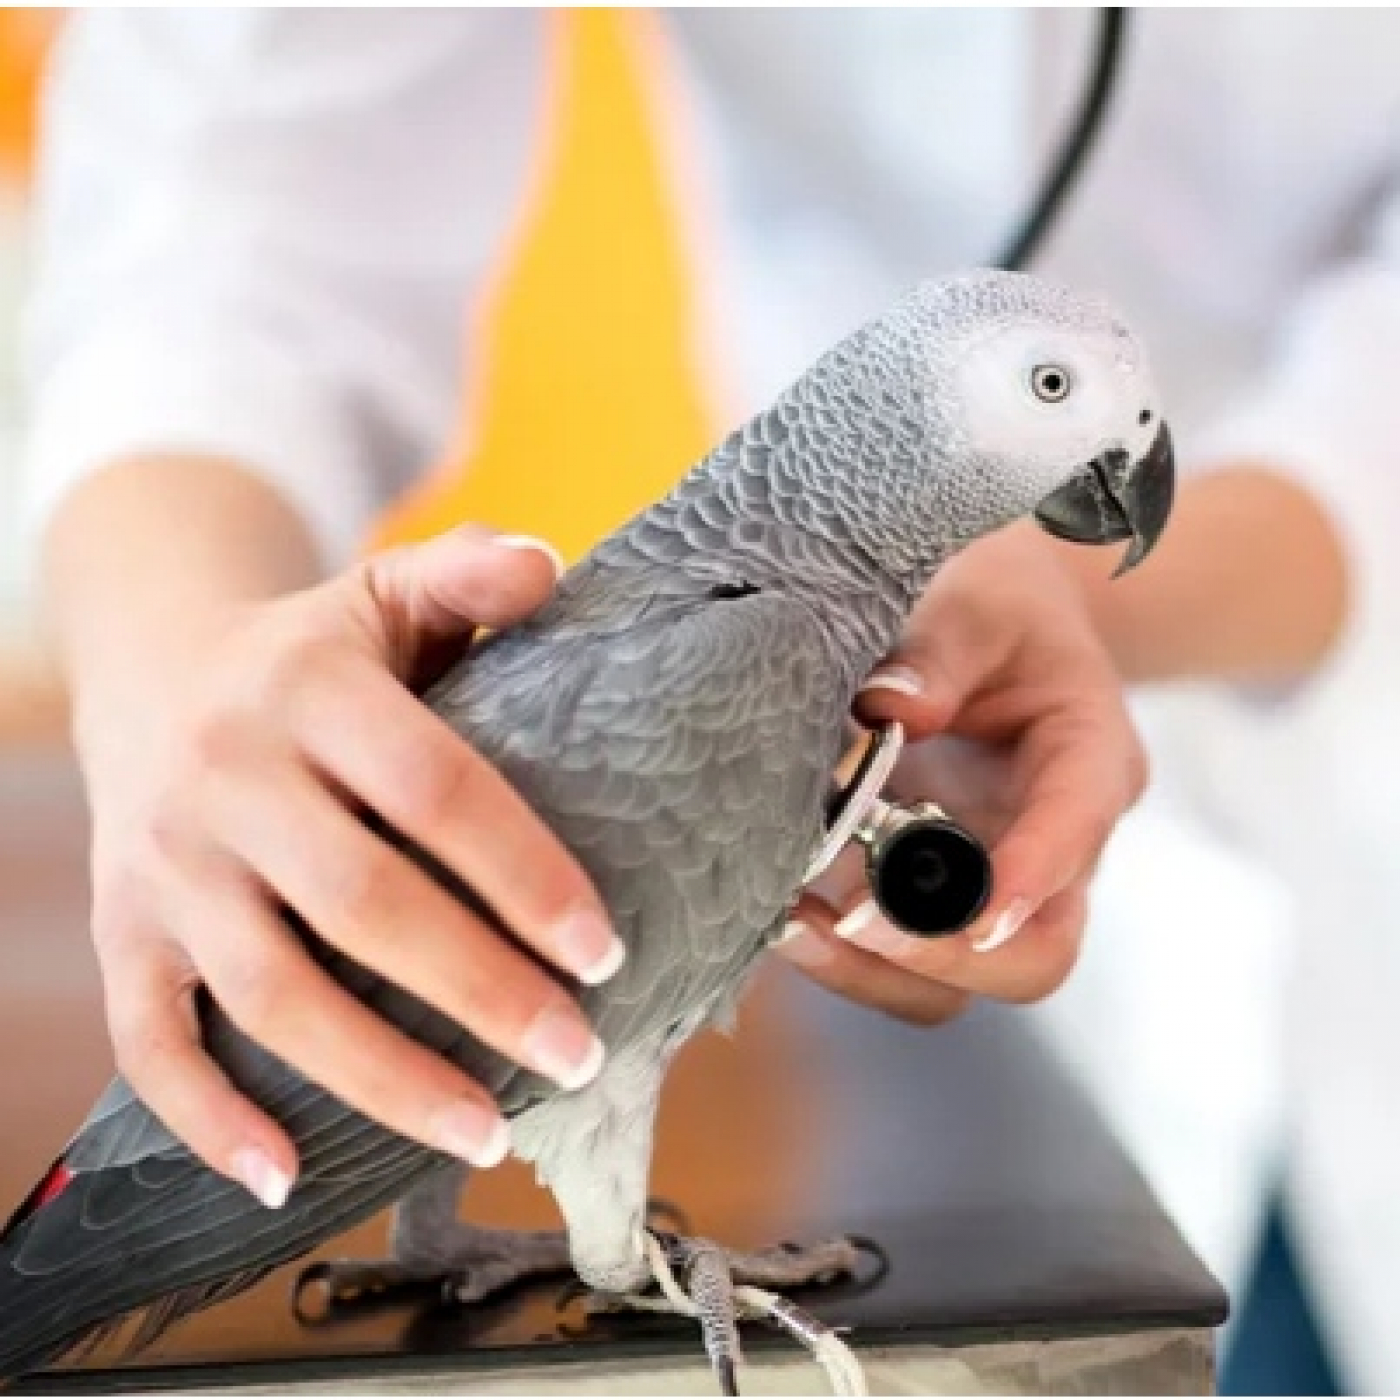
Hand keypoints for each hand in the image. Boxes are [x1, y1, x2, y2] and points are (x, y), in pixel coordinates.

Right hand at [75, 525, 621, 1206]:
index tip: (605, 951)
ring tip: (486, 1132)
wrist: (150, 672)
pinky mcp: (125, 932)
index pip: (435, 790)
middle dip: (479, 992)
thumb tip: (550, 567)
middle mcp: (229, 778)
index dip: (524, 875)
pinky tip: (288, 1177)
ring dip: (381, 1079)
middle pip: (365, 906)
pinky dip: (210, 1119)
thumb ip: (465, 576)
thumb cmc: (309, 653)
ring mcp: (168, 867)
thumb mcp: (382, 592)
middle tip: (578, 1051)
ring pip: (272, 994)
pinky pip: (151, 1042)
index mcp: (309, 689)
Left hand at [777, 522, 1147, 1024]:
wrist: (990, 616)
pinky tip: (782, 917)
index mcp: (1089, 760)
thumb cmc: (993, 601)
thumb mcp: (977, 601)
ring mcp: (991, 880)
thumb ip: (939, 647)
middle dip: (944, 953)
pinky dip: (846, 954)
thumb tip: (887, 708)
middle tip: (850, 921)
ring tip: (793, 927)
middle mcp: (1052, 844)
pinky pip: (901, 958)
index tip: (971, 910)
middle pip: (1034, 952)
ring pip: (962, 980)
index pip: (1077, 829)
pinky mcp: (930, 892)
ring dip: (878, 970)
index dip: (1031, 876)